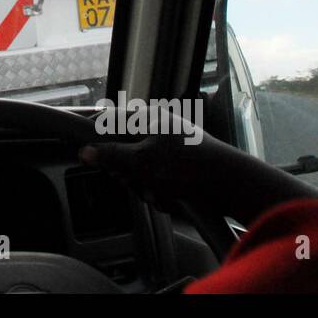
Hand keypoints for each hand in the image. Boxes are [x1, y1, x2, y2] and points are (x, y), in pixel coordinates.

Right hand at [78, 111, 317, 225]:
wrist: (233, 186)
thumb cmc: (187, 167)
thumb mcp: (141, 162)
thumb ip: (110, 156)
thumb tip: (84, 151)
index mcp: (150, 118)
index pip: (111, 121)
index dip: (97, 137)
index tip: (85, 152)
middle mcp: (161, 130)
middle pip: (125, 153)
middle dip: (131, 175)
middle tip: (139, 182)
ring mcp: (173, 150)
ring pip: (142, 173)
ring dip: (148, 188)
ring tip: (163, 193)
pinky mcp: (184, 169)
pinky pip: (160, 182)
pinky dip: (163, 193)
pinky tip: (174, 199)